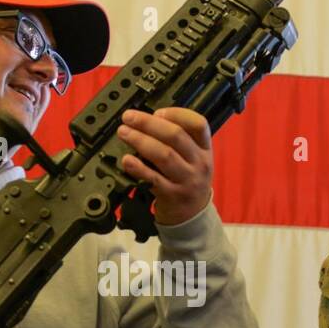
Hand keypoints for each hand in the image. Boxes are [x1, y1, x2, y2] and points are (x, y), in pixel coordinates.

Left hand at [116, 107, 213, 225]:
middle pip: (176, 136)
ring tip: (124, 133)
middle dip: (149, 123)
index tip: (158, 112)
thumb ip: (178, 141)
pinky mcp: (172, 195)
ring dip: (140, 141)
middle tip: (129, 118)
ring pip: (164, 155)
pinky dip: (138, 168)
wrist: (192, 215)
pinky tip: (127, 160)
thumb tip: (148, 120)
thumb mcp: (193, 159)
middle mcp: (198, 163)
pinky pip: (153, 179)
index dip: (177, 114)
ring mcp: (186, 180)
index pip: (198, 124)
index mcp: (204, 149)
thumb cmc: (187, 181)